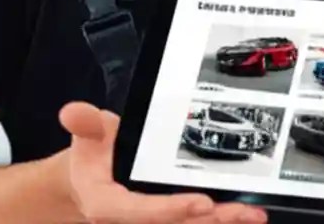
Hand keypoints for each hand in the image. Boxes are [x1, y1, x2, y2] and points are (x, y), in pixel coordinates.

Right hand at [59, 102, 267, 223]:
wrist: (91, 178)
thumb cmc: (94, 155)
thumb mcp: (88, 132)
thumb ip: (84, 123)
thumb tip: (72, 112)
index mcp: (105, 203)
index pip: (140, 211)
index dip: (170, 210)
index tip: (201, 203)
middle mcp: (128, 221)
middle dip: (208, 220)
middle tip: (239, 211)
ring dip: (221, 223)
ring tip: (251, 214)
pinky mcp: (165, 222)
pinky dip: (221, 221)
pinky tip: (246, 217)